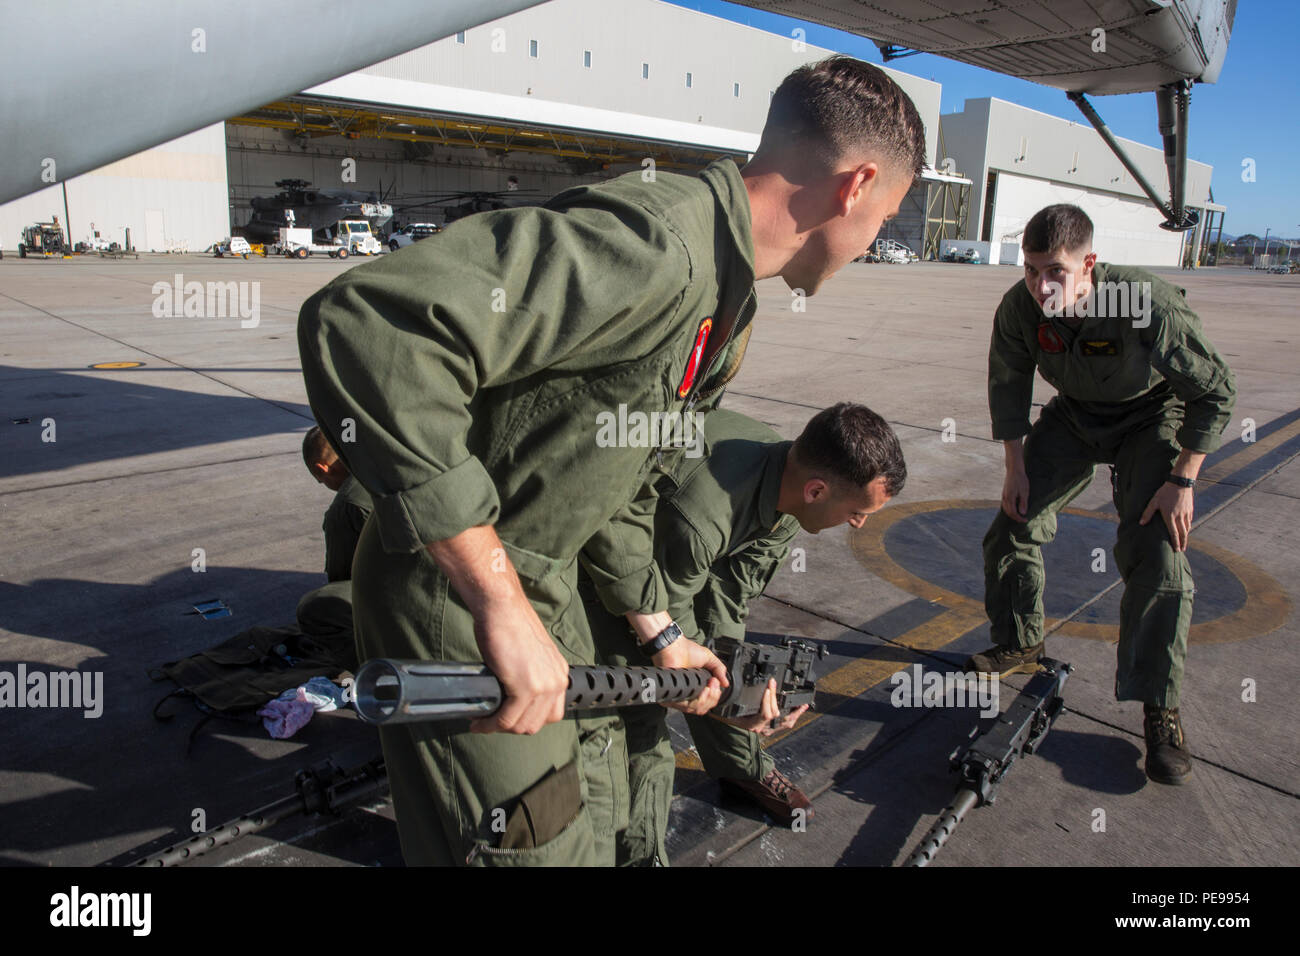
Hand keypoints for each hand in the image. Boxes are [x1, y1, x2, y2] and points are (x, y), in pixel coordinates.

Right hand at [469, 593, 569, 734]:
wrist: (502, 608)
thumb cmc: (509, 625)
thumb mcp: (529, 656)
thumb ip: (530, 676)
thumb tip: (513, 698)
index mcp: (559, 673)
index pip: (551, 713)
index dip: (527, 720)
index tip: (509, 718)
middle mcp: (556, 681)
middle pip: (536, 724)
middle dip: (512, 727)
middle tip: (492, 722)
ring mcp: (543, 686)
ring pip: (522, 725)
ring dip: (500, 728)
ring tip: (483, 723)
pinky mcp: (524, 688)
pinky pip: (507, 718)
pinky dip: (491, 724)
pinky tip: (480, 722)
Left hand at [652, 638, 728, 715]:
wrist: (674, 646)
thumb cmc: (687, 650)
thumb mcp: (709, 659)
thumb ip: (719, 670)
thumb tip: (726, 684)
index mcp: (694, 688)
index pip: (707, 703)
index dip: (715, 696)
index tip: (717, 683)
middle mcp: (686, 695)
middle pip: (703, 709)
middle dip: (713, 697)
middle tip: (714, 683)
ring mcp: (679, 696)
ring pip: (697, 709)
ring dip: (708, 698)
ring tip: (710, 685)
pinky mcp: (673, 696)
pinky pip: (688, 706)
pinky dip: (700, 699)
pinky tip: (704, 689)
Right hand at [716, 679, 808, 734]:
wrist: (726, 729)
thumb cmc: (725, 718)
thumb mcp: (722, 710)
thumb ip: (724, 700)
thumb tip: (721, 686)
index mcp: (751, 724)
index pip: (765, 714)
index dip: (768, 701)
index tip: (767, 687)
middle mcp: (761, 728)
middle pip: (776, 715)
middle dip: (776, 698)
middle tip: (774, 683)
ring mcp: (767, 729)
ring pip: (785, 722)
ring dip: (795, 712)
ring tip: (803, 703)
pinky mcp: (771, 728)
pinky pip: (785, 724)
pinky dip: (795, 715)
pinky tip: (802, 708)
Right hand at [1001, 464, 1029, 521]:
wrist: (1014, 470)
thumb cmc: (1020, 480)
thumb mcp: (1024, 491)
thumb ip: (1023, 503)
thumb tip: (1022, 513)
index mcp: (1009, 498)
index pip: (1013, 512)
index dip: (1019, 518)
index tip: (1025, 520)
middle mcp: (1004, 498)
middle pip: (1008, 512)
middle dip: (1015, 517)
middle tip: (1023, 519)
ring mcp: (1003, 495)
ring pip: (1005, 508)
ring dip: (1011, 514)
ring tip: (1018, 515)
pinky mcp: (1004, 493)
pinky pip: (1005, 504)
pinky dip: (1009, 509)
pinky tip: (1014, 508)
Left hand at [1140, 482, 1193, 551]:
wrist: (1180, 483)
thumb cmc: (1165, 492)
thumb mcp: (1154, 502)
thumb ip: (1147, 513)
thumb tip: (1141, 523)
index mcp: (1170, 517)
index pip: (1174, 533)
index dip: (1175, 542)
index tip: (1176, 550)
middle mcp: (1179, 517)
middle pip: (1183, 533)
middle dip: (1182, 543)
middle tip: (1182, 550)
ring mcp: (1186, 513)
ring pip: (1187, 528)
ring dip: (1186, 536)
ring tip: (1184, 542)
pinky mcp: (1190, 509)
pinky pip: (1189, 521)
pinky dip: (1188, 527)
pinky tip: (1187, 529)